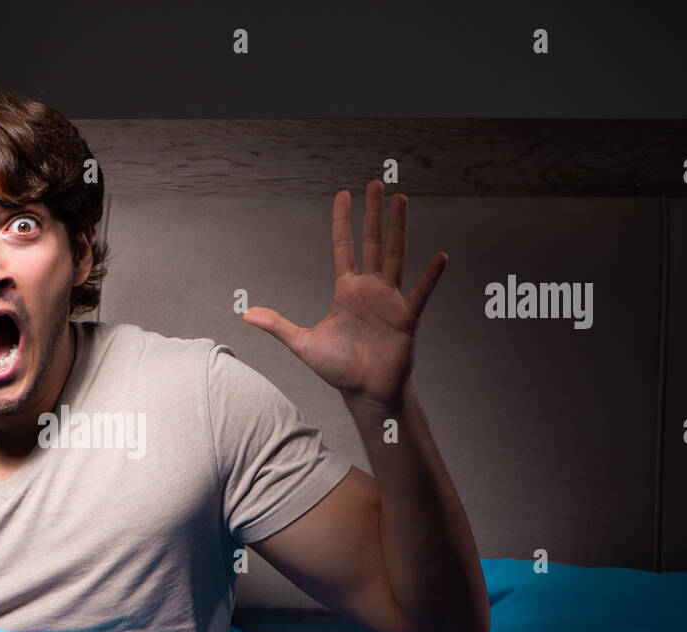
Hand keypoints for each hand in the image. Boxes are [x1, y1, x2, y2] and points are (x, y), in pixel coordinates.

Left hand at [241, 180, 446, 408]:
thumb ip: (277, 325)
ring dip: (399, 228)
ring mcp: (390, 300)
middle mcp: (370, 289)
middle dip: (373, 213)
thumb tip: (245, 314)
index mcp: (346, 290)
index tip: (343, 194)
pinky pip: (420, 293)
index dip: (342, 222)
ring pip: (395, 256)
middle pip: (372, 243)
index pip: (343, 247)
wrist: (364, 392)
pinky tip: (441, 257)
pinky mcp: (406, 318)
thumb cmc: (339, 368)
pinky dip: (431, 277)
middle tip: (375, 183)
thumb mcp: (302, 343)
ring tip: (401, 199)